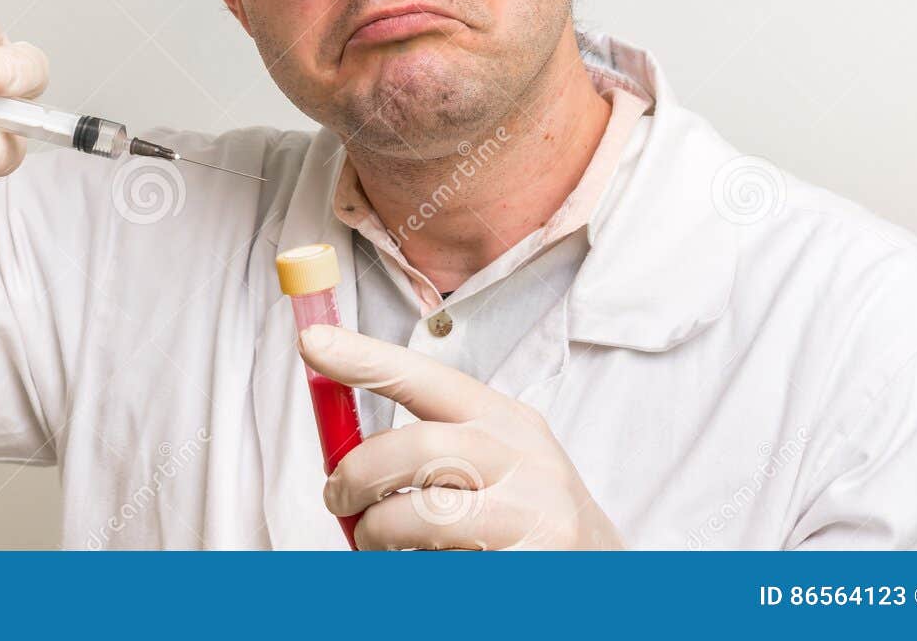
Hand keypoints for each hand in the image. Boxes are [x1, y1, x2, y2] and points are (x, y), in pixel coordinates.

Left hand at [297, 323, 622, 549]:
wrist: (604, 575)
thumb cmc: (526, 512)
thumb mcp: (494, 457)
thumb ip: (429, 442)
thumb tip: (342, 447)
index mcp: (504, 420)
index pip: (426, 377)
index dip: (366, 358)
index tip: (312, 341)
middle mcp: (522, 459)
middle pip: (415, 448)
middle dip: (357, 474)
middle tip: (336, 496)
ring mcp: (530, 517)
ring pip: (421, 516)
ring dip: (376, 534)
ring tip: (374, 543)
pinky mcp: (526, 567)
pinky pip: (439, 568)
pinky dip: (412, 571)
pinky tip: (427, 566)